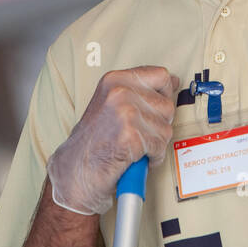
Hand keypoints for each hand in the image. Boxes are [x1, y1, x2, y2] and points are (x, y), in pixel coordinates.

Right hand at [46, 66, 180, 215]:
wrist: (75, 171)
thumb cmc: (94, 142)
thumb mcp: (112, 104)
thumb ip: (140, 92)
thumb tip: (172, 82)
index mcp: (115, 80)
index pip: (160, 75)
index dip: (164, 94)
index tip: (157, 106)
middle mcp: (120, 91)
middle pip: (167, 105)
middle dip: (158, 125)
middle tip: (137, 134)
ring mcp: (125, 113)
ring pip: (166, 128)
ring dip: (155, 143)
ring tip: (134, 146)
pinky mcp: (131, 136)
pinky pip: (159, 146)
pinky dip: (152, 157)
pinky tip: (134, 157)